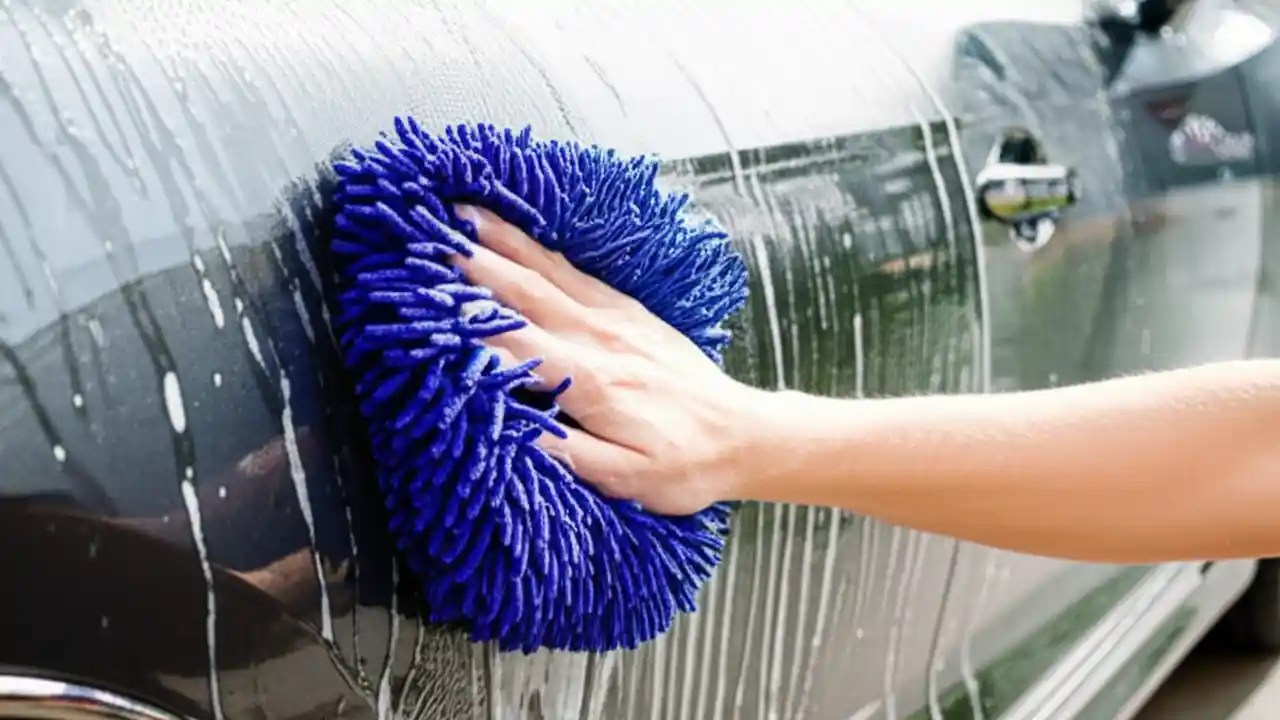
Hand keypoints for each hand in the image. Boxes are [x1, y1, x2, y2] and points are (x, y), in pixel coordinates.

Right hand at [453, 205, 764, 515]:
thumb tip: (510, 426)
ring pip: (546, 271)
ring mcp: (616, 317)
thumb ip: (567, 452)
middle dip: (473, 263)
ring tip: (458, 212)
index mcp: (595, 382)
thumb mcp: (626, 479)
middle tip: (427, 235)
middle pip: (524, 293)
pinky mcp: (627, 310)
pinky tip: (514, 230)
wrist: (744, 434)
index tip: (428, 298)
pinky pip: (573, 270)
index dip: (470, 321)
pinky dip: (537, 246)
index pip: (518, 343)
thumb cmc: (685, 466)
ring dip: (500, 240)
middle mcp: (602, 338)